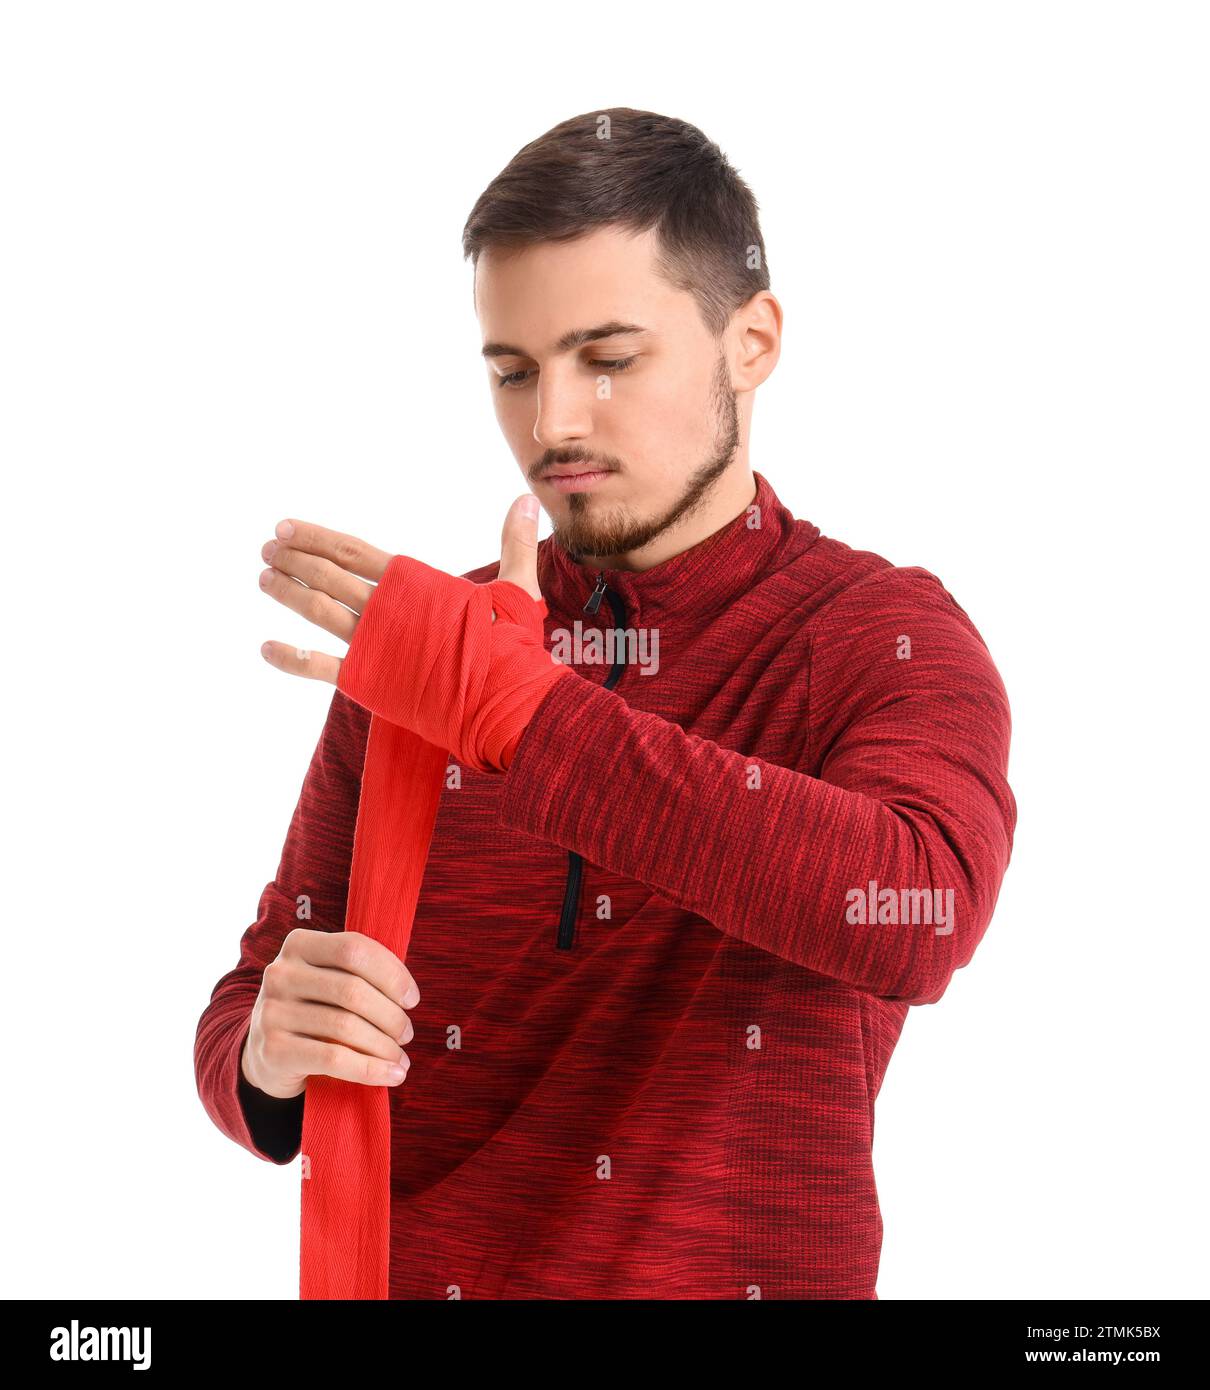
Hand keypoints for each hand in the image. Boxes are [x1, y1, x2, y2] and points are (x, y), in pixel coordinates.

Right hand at [241, 928, 420, 1098]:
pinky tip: (392, 1075)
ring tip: (400, 1057)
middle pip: (352, 990)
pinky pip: (334, 1059)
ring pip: (346, 1026)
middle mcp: (280, 973)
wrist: (267, 1054)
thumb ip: (360, 973)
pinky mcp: (273, 1050)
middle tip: (407, 1034)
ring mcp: (272, 1012)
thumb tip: (408, 996)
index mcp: (298, 945)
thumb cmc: (313, 1010)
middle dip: (391, 1015)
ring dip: (384, 1046)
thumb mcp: (329, 980)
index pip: (354, 949)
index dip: (392, 973)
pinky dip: (370, 1069)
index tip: (412, 999)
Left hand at [257, 494, 542, 683]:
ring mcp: (372, 643)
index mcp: (415, 583)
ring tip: (264, 577)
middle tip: (268, 547)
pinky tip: (265, 647)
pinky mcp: (366, 679)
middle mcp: (385, 608)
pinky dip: (288, 657)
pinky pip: (316, 666)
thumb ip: (514, 543)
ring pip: (316, 609)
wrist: (503, 701)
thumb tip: (527, 499)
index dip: (316, 537)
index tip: (287, 526)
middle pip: (327, 575)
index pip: (353, 551)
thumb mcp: (516, 588)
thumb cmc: (512, 647)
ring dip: (287, 591)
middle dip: (294, 558)